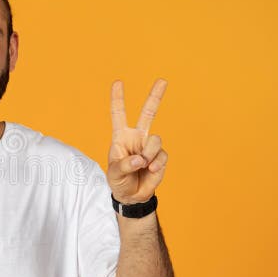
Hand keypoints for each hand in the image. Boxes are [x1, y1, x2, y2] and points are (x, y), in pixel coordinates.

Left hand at [107, 78, 167, 203]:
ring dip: (149, 154)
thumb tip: (141, 159)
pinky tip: (151, 170)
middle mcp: (137, 137)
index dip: (118, 99)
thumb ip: (125, 165)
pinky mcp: (160, 157)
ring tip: (143, 165)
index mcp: (121, 137)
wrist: (132, 195)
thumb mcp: (114, 173)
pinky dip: (156, 164)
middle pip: (148, 113)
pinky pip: (162, 155)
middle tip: (163, 80)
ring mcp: (150, 146)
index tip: (118, 82)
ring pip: (155, 139)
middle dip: (155, 96)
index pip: (119, 114)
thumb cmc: (119, 180)